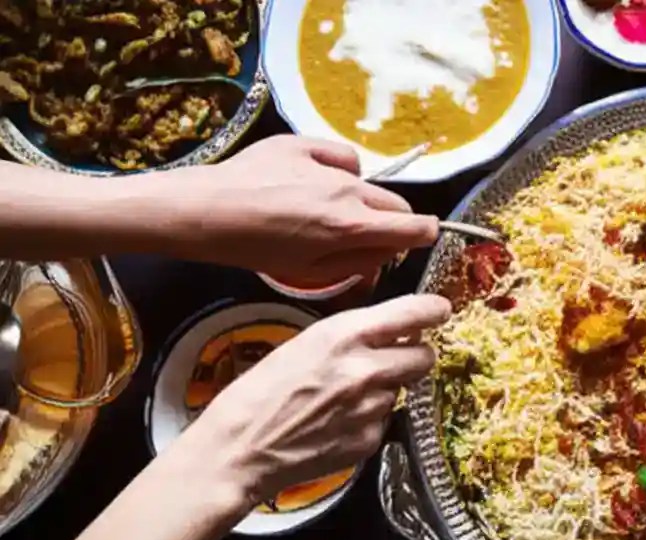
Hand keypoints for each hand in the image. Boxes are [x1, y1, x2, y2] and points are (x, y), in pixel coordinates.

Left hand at [171, 135, 437, 282]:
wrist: (203, 210)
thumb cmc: (254, 249)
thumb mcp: (310, 270)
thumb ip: (359, 262)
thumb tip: (390, 251)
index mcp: (351, 226)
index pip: (416, 227)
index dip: (423, 236)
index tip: (415, 240)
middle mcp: (347, 190)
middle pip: (398, 204)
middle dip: (391, 221)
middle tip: (364, 236)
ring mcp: (326, 163)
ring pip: (368, 182)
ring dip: (360, 199)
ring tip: (324, 210)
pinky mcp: (304, 143)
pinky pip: (342, 157)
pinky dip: (338, 170)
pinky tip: (311, 180)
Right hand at [179, 294, 450, 505]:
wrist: (240, 449)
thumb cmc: (258, 392)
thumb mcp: (304, 343)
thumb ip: (351, 336)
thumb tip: (390, 331)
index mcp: (345, 335)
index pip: (414, 313)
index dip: (433, 311)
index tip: (440, 311)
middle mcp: (367, 368)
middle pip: (425, 356)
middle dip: (414, 355)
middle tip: (394, 359)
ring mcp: (372, 407)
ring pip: (404, 389)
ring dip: (387, 389)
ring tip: (347, 397)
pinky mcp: (371, 439)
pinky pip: (386, 420)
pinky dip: (371, 419)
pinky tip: (339, 422)